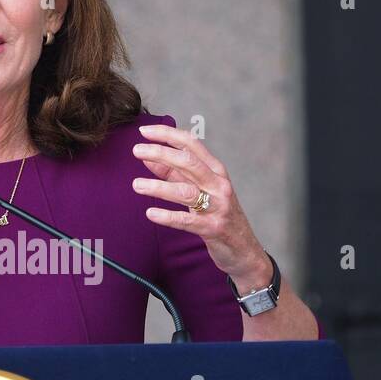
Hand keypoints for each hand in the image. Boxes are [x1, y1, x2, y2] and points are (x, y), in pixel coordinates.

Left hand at [131, 124, 269, 285]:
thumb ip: (174, 174)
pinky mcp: (212, 228)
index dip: (167, 135)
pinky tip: (151, 213)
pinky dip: (168, 216)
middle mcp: (218, 184)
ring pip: (186, 191)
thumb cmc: (218, 214)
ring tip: (136, 185)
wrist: (244, 248)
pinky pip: (187, 221)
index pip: (191, 144)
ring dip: (159, 186)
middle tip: (136, 150)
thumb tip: (149, 158)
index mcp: (216, 170)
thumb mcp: (200, 190)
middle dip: (161, 153)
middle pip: (188, 162)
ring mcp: (217, 206)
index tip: (144, 131)